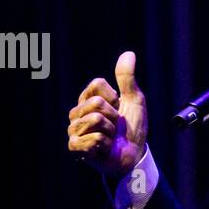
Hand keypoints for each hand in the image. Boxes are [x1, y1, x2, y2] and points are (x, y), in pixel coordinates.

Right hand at [67, 51, 147, 178]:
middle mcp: (77, 113)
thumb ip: (127, 78)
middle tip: (115, 127)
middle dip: (114, 117)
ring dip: (111, 132)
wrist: (134, 155)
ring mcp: (74, 130)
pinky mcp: (76, 147)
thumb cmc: (133, 128)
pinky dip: (106, 145)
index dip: (114, 97)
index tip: (118, 108)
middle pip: (96, 103)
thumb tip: (128, 53)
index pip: (96, 84)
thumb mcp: (135, 100)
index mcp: (88, 99)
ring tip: (110, 138)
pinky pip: (94, 138)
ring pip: (96, 120)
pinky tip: (104, 149)